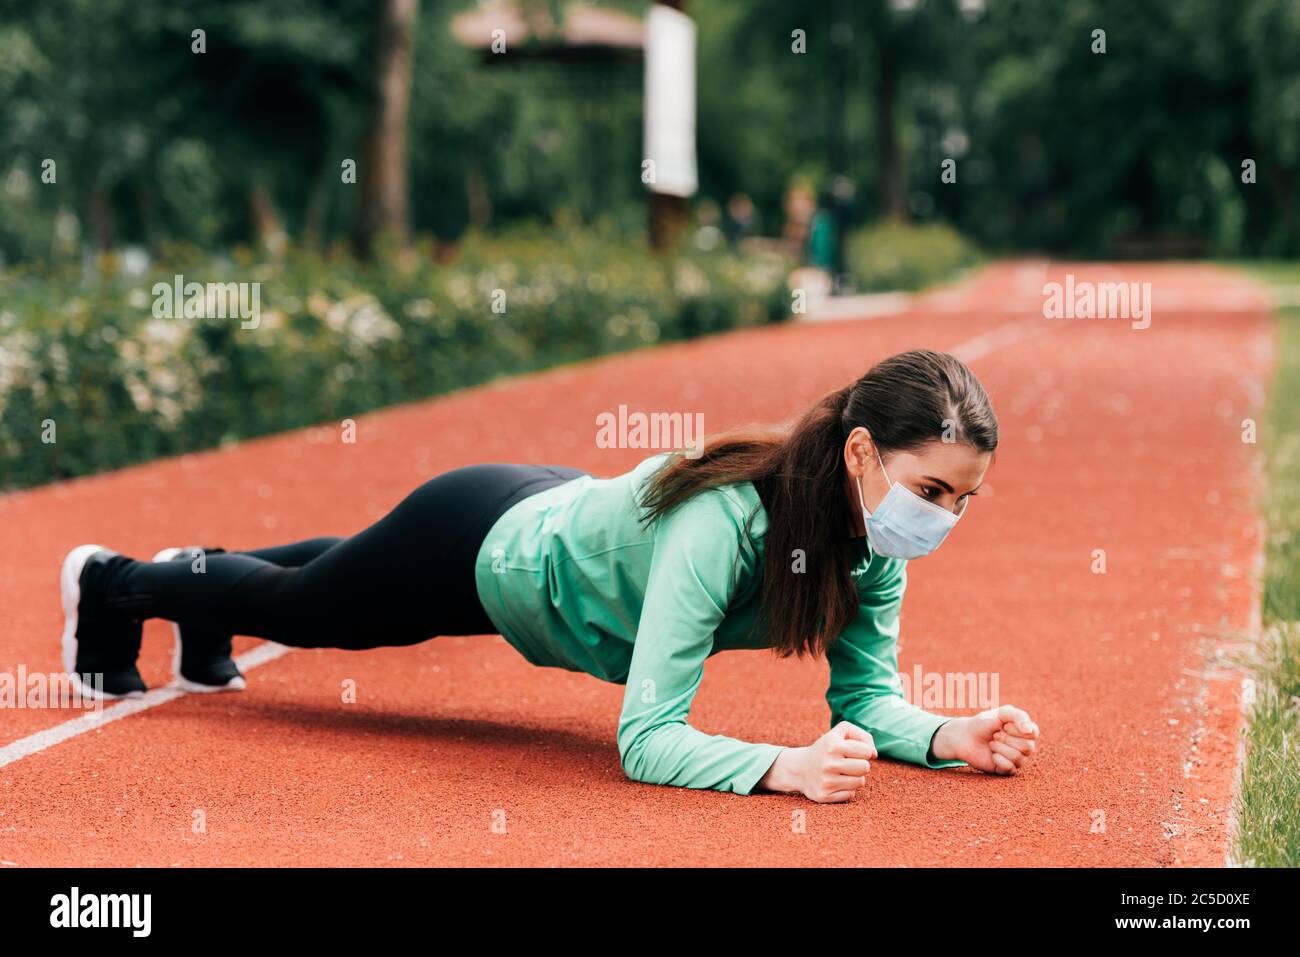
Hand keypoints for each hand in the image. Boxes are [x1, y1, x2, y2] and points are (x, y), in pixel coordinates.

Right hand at [760, 721, 877, 802]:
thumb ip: (863, 736)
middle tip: (848, 763)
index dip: (863, 751)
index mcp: (832, 745)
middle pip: (865, 768)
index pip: (866, 751)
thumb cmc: (827, 748)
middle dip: (860, 765)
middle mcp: (828, 763)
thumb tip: (874, 755)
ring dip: (854, 777)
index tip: (853, 751)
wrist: (799, 768)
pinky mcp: (824, 796)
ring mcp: (826, 781)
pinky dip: (846, 790)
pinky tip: (835, 783)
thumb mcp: (840, 732)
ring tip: (841, 773)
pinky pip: (851, 795)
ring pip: (860, 782)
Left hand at [933, 705, 1038, 773]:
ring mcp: (1017, 759)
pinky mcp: (1007, 770)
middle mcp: (1024, 746)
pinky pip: (1011, 768)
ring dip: (1000, 748)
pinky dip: (999, 760)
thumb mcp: (1002, 713)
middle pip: (1028, 747)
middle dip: (1007, 739)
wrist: (965, 737)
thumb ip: (1019, 716)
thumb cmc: (984, 723)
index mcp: (1025, 731)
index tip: (1004, 725)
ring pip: (1019, 758)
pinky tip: (992, 755)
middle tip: (995, 735)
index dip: (1017, 729)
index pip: (1033, 733)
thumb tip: (1029, 731)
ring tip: (991, 743)